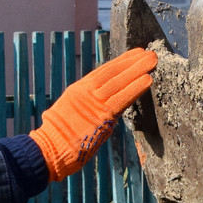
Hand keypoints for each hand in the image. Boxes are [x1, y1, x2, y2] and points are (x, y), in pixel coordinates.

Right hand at [30, 48, 156, 180]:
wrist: (48, 150)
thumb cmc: (57, 138)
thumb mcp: (68, 113)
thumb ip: (85, 106)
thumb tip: (99, 105)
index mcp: (78, 90)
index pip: (103, 72)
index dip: (121, 62)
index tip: (134, 54)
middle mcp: (86, 92)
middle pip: (113, 73)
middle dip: (133, 62)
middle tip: (149, 53)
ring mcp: (94, 103)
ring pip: (119, 82)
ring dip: (138, 69)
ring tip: (153, 60)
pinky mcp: (102, 116)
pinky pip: (122, 99)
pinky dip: (136, 88)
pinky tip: (148, 79)